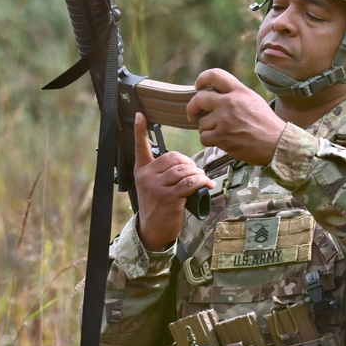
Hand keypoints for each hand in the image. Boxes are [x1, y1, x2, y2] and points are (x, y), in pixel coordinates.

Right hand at [133, 113, 214, 250]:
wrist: (153, 231)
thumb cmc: (157, 207)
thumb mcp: (152, 187)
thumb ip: (160, 173)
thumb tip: (183, 164)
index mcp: (142, 171)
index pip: (140, 147)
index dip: (140, 131)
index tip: (139, 115)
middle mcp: (146, 176)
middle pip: (173, 157)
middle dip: (189, 163)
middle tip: (196, 172)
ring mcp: (156, 187)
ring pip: (183, 170)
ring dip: (197, 173)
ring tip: (201, 180)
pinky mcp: (168, 197)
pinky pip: (189, 182)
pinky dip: (202, 182)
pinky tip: (207, 185)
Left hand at [185, 69, 286, 165]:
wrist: (277, 144)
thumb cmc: (267, 124)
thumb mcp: (253, 100)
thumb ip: (235, 95)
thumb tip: (215, 96)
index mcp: (239, 91)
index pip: (215, 75)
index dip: (202, 78)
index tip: (198, 86)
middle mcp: (230, 102)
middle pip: (199, 99)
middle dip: (192, 108)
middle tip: (193, 114)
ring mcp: (225, 120)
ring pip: (201, 123)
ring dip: (207, 129)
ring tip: (223, 133)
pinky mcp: (222, 136)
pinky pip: (204, 137)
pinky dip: (210, 141)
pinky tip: (221, 142)